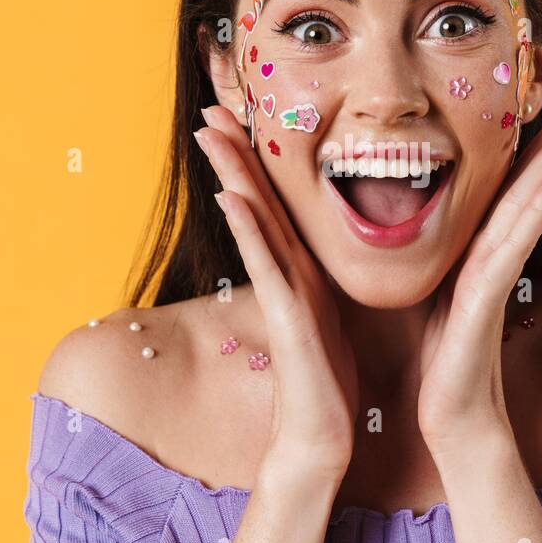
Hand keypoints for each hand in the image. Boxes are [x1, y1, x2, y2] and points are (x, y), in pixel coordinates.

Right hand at [195, 105, 358, 479]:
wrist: (324, 435)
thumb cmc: (328, 380)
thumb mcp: (332, 315)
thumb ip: (324, 281)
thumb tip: (329, 251)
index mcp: (302, 270)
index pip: (274, 204)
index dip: (256, 161)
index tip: (242, 117)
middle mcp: (286, 274)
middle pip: (255, 201)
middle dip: (232, 154)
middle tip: (209, 107)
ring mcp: (282, 294)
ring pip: (253, 223)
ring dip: (232, 176)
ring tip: (211, 134)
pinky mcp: (288, 318)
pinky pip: (266, 266)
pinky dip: (248, 229)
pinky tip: (232, 197)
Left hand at [416, 98, 541, 452]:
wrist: (450, 417)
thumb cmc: (439, 359)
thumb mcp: (429, 293)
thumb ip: (436, 257)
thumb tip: (410, 215)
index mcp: (475, 253)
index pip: (505, 192)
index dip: (529, 152)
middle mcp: (491, 259)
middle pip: (526, 190)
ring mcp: (493, 278)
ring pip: (526, 208)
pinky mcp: (485, 303)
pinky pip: (510, 248)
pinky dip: (535, 212)